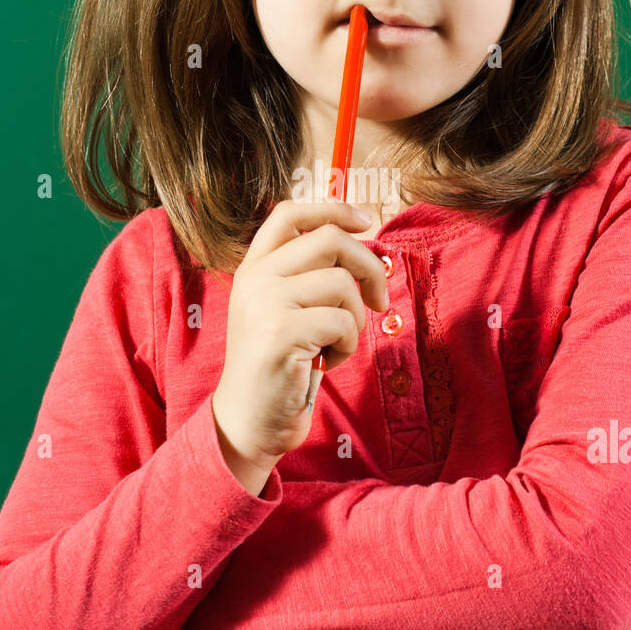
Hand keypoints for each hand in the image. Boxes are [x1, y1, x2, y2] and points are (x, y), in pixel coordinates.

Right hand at [212, 199, 388, 463]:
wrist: (250, 420)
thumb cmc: (281, 366)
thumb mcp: (286, 310)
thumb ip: (311, 276)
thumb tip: (366, 245)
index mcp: (254, 267)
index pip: (290, 213)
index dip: (334, 209)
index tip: (366, 222)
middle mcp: (255, 278)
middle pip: (330, 239)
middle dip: (369, 267)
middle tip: (380, 301)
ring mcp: (265, 302)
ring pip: (343, 283)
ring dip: (355, 319)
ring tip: (335, 344)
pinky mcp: (281, 331)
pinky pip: (343, 321)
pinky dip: (348, 345)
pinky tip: (327, 362)